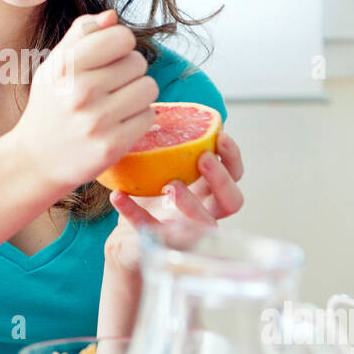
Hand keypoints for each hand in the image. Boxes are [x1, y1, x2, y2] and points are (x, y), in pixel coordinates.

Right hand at [10, 8, 157, 195]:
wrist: (35, 161)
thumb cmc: (48, 107)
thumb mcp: (53, 66)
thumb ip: (80, 35)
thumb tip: (112, 16)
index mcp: (66, 66)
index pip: (121, 37)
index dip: (120, 45)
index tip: (109, 59)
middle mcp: (80, 91)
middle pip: (138, 62)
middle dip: (128, 72)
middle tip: (109, 88)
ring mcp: (97, 121)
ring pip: (149, 88)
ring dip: (137, 95)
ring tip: (116, 105)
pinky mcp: (112, 146)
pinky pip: (149, 116)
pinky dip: (138, 118)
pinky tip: (118, 124)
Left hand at [98, 132, 244, 334]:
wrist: (127, 235)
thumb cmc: (149, 195)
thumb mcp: (159, 168)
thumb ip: (165, 148)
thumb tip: (154, 110)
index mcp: (208, 191)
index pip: (235, 176)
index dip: (232, 157)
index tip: (220, 136)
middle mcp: (205, 212)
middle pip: (232, 201)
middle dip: (221, 179)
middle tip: (203, 159)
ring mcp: (185, 231)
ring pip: (204, 224)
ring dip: (191, 203)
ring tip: (170, 185)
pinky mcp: (159, 244)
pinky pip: (149, 228)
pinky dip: (133, 212)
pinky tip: (118, 196)